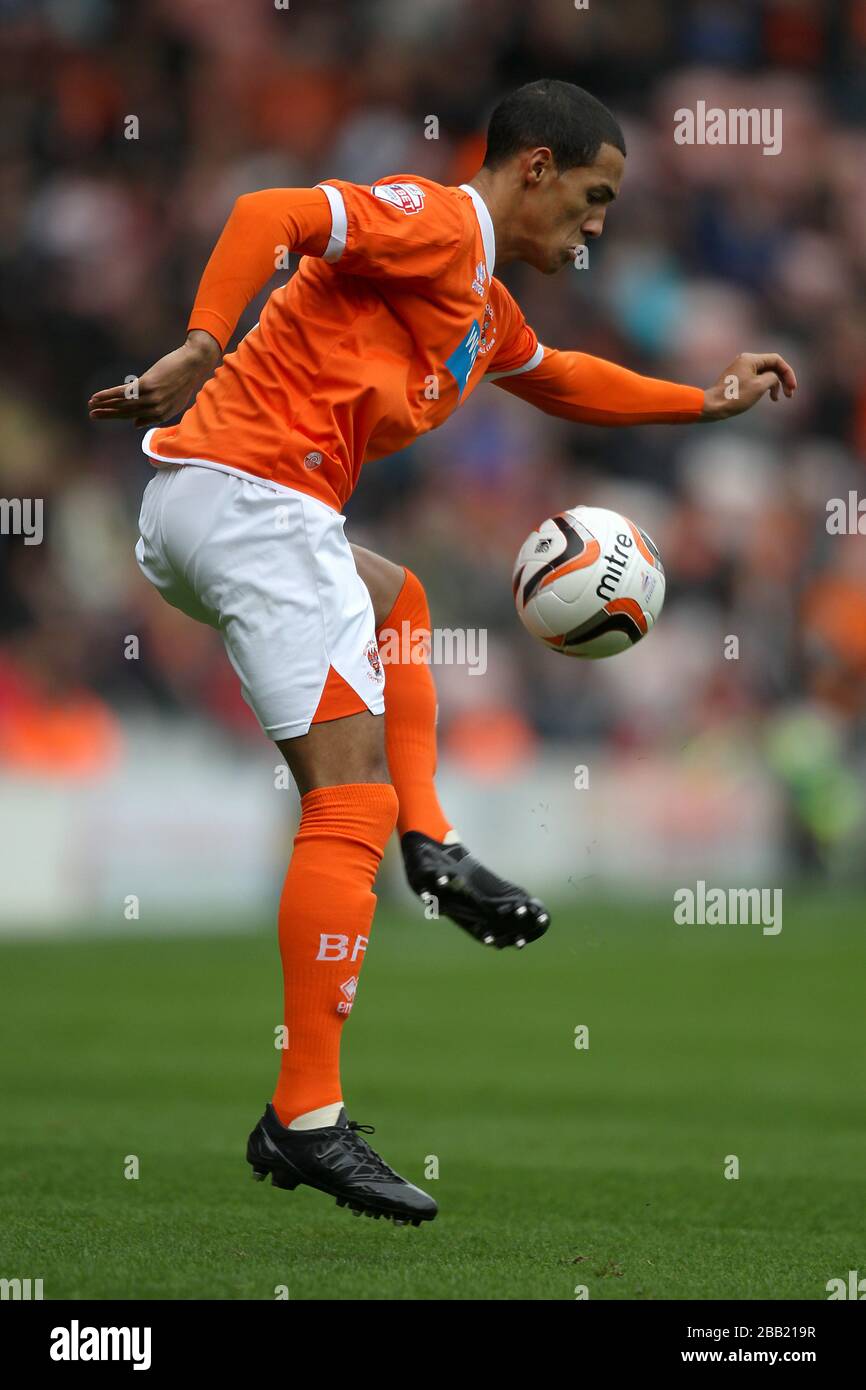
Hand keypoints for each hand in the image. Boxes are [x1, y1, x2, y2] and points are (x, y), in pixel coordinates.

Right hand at [88, 330, 221, 426]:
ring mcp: (151, 398)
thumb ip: (156, 415)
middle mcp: (156, 410)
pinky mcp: (146, 385)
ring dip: (104, 405)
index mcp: (162, 415)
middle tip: (93, 415)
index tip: (105, 415)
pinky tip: (97, 397)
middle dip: (107, 414)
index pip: (135, 418)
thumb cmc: (184, 380)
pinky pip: (122, 392)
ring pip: (122, 404)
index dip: (118, 417)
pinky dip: (108, 395)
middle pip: (126, 413)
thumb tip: (135, 424)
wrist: (193, 363)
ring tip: (91, 405)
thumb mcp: (173, 403)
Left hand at [701, 352, 796, 420]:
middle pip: (771, 366)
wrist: (713, 406)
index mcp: (750, 359)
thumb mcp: (760, 386)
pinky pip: (756, 379)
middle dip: (782, 379)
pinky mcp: (737, 378)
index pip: (777, 360)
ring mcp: (741, 369)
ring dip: (774, 385)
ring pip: (764, 373)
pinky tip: (766, 397)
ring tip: (777, 399)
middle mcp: (745, 360)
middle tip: (789, 394)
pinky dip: (764, 387)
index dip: (788, 373)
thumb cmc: (735, 396)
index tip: (792, 387)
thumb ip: (773, 377)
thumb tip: (774, 378)